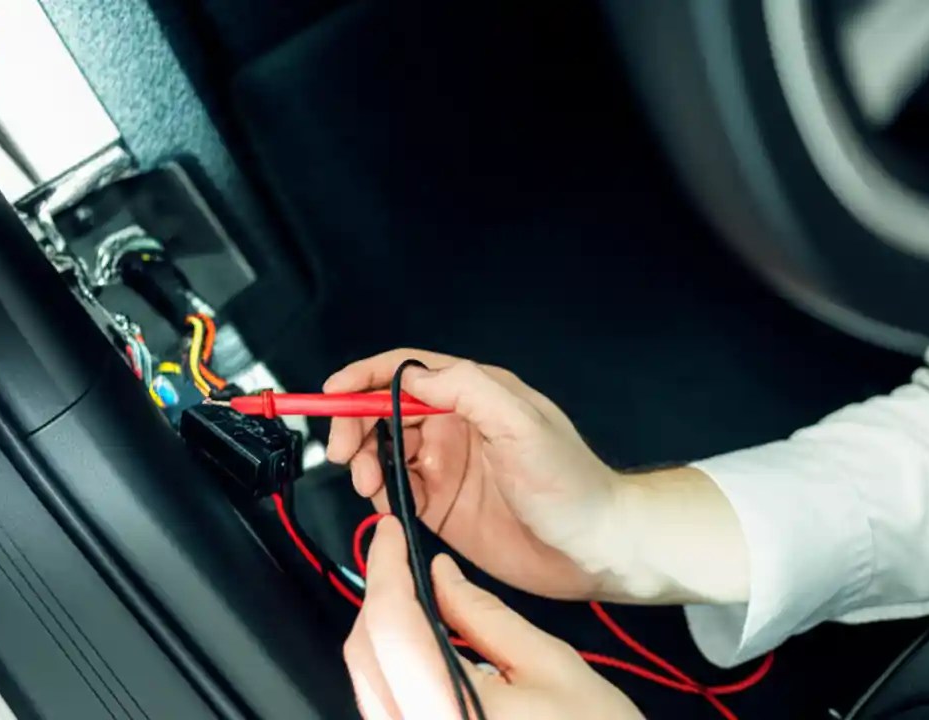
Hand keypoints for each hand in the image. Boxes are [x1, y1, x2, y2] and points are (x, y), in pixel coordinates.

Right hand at [326, 349, 619, 599]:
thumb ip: (466, 390)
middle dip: (355, 424)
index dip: (365, 377)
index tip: (334, 392)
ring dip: (362, 461)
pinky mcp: (442, 506)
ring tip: (363, 481)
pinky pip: (394, 490)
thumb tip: (411, 376)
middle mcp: (456, 426)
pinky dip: (378, 493)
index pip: (407, 372)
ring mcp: (447, 466)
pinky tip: (382, 501)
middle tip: (343, 450)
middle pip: (385, 411)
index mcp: (475, 395)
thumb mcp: (522, 424)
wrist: (594, 549)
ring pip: (382, 451)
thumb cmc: (573, 484)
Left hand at [344, 517, 643, 718]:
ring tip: (412, 595)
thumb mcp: (552, 665)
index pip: (389, 626)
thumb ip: (484, 615)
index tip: (389, 533)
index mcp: (448, 714)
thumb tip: (437, 574)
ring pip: (365, 681)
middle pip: (364, 653)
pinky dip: (390, 665)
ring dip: (381, 631)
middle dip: (379, 596)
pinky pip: (383, 705)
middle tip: (402, 558)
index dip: (385, 568)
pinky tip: (420, 643)